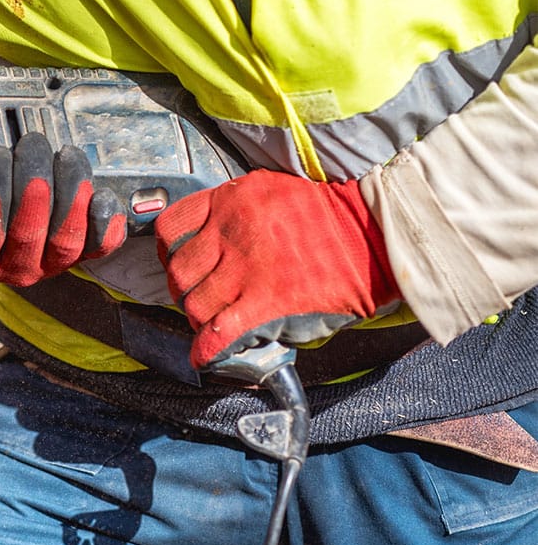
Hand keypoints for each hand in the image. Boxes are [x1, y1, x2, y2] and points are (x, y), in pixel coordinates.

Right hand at [0, 131, 126, 284]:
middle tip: (32, 143)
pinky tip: (102, 195)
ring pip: (65, 240)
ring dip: (70, 196)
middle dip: (34, 186)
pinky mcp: (82, 253)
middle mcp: (13, 270)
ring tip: (66, 155)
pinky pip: (98, 246)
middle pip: (28, 234)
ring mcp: (50, 264)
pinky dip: (103, 223)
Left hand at [155, 171, 400, 369]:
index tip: (175, 262)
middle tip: (200, 298)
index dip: (169, 251)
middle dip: (184, 291)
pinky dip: (207, 348)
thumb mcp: (271, 189)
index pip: (171, 227)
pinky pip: (221, 330)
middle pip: (180, 272)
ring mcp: (247, 267)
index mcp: (230, 200)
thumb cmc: (330, 211)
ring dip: (199, 320)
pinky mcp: (268, 298)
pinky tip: (204, 356)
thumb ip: (235, 208)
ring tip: (214, 322)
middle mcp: (231, 231)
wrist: (375, 229)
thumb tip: (209, 235)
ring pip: (196, 304)